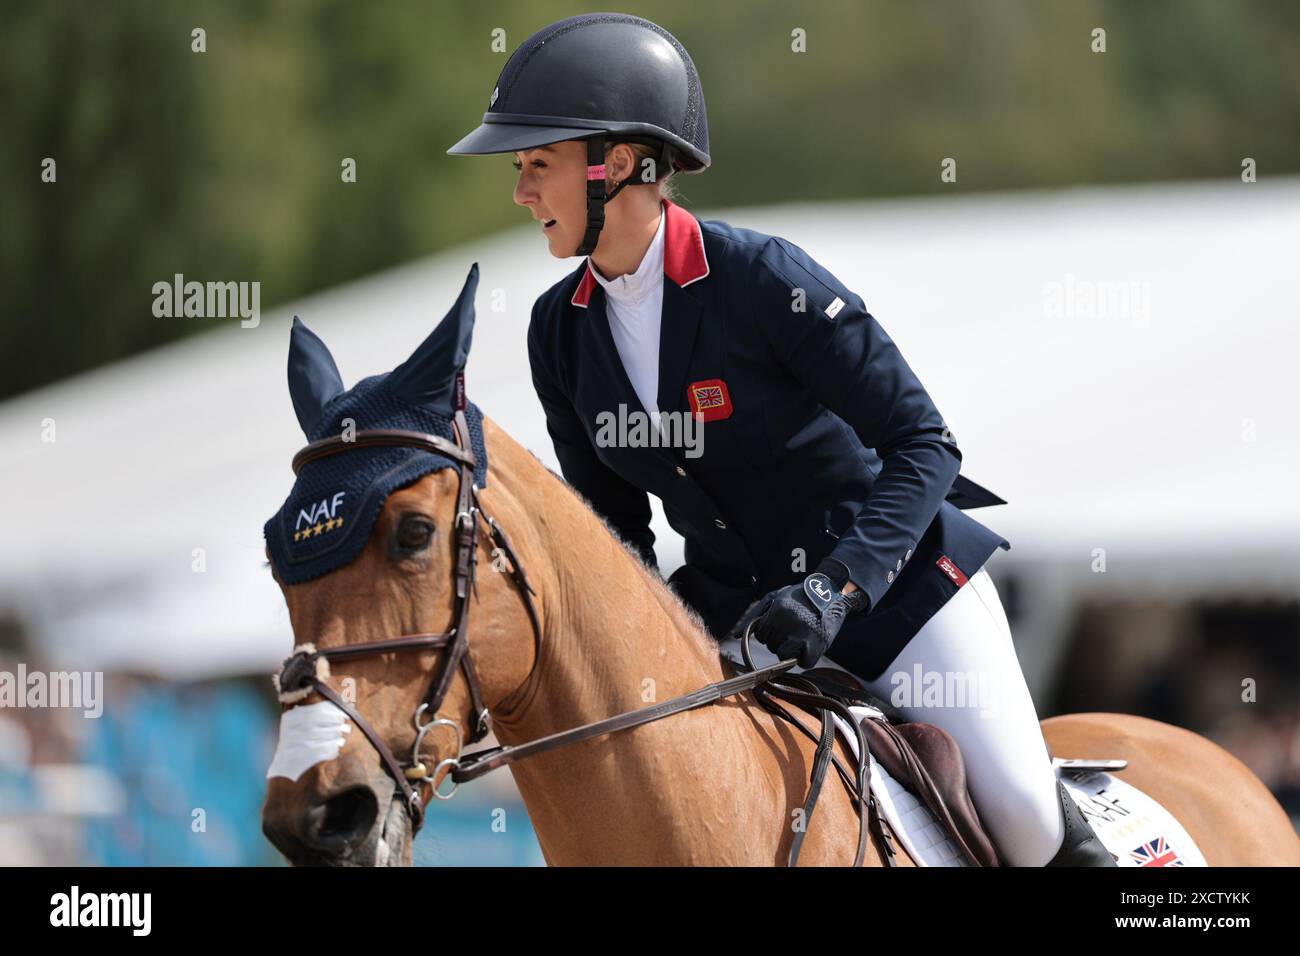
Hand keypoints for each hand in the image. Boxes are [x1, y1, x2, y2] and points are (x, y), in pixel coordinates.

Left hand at [744, 565, 866, 667]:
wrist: (831, 593)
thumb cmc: (799, 596)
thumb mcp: (774, 598)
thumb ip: (753, 616)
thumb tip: (734, 635)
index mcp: (778, 610)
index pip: (761, 634)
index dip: (770, 631)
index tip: (782, 624)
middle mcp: (788, 622)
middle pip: (771, 645)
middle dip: (779, 639)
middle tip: (794, 627)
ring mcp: (802, 634)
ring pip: (783, 655)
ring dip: (790, 648)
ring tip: (802, 634)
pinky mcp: (816, 646)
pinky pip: (803, 663)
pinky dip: (806, 658)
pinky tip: (810, 644)